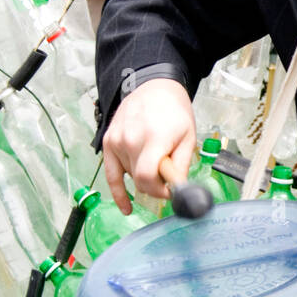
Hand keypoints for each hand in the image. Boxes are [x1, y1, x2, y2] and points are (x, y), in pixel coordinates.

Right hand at [102, 79, 195, 213]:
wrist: (154, 88)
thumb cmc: (174, 112)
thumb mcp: (188, 137)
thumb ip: (181, 166)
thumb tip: (179, 191)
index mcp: (153, 138)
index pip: (148, 179)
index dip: (161, 191)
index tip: (171, 190)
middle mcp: (130, 140)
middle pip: (140, 180)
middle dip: (156, 184)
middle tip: (168, 175)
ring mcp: (116, 141)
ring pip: (131, 177)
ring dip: (144, 176)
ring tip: (155, 155)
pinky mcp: (108, 142)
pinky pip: (111, 175)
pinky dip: (118, 193)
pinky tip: (126, 208)